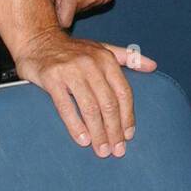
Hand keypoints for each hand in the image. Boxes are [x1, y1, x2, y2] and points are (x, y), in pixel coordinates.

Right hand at [14, 30, 157, 157]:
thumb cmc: (73, 50)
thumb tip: (153, 66)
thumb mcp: (102, 48)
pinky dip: (75, 125)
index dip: (127, 116)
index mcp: (106, 59)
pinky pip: (66, 106)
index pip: (123, 92)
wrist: (37, 39)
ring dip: (98, 132)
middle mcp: (90, 63)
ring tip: (101, 150)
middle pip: (108, 103)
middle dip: (114, 130)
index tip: (128, 136)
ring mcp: (70, 70)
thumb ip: (128, 57)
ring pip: (90, 107)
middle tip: (117, 150)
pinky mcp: (51, 77)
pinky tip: (82, 140)